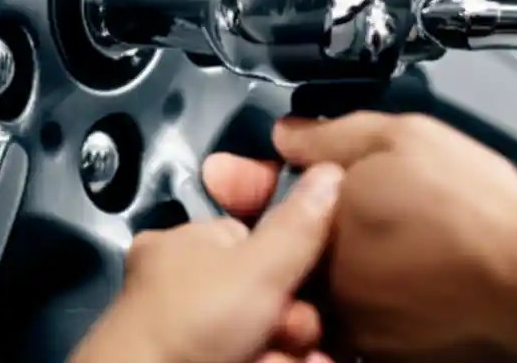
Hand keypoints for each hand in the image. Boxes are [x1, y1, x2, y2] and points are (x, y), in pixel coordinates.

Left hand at [72, 164, 342, 362]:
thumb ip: (297, 226)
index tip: (308, 281)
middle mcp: (186, 286)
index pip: (258, 236)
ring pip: (268, 331)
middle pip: (269, 292)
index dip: (291, 262)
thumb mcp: (256, 268)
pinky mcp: (205, 358)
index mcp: (187, 244)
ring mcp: (194, 330)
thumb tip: (330, 172)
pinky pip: (258, 355)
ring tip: (283, 358)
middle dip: (295, 317)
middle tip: (291, 332)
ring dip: (291, 349)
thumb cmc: (186, 325)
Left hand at [204, 113, 516, 362]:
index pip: (254, 217)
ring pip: (319, 295)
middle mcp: (322, 288)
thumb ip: (329, 136)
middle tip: (355, 217)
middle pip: (284, 260)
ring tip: (391, 248)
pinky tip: (406, 277)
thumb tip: (289, 136)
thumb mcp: (396, 138)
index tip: (244, 179)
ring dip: (333, 275)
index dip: (252, 191)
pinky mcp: (383, 351)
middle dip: (298, 239)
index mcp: (312, 233)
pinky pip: (354, 325)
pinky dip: (366, 303)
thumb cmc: (473, 211)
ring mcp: (351, 327)